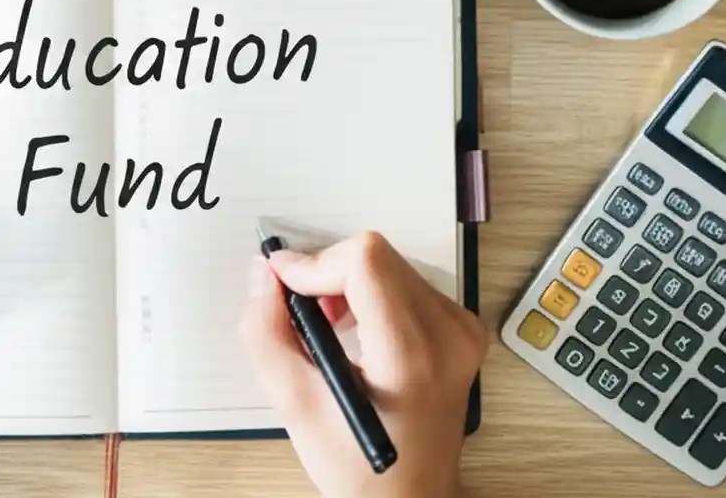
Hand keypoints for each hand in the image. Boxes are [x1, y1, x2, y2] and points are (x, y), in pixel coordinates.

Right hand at [239, 232, 486, 497]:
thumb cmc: (360, 468)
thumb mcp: (295, 407)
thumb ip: (267, 334)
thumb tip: (264, 276)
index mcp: (412, 356)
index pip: (365, 261)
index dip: (313, 264)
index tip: (282, 284)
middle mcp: (449, 334)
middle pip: (375, 256)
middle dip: (326, 275)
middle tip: (301, 314)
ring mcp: (461, 329)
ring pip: (388, 264)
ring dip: (346, 285)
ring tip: (327, 328)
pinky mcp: (461, 328)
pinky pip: (404, 282)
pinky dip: (369, 295)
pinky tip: (355, 332)